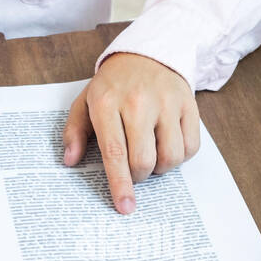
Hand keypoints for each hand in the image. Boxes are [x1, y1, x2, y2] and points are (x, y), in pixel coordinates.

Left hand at [63, 52, 199, 213]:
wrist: (147, 54)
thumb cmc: (114, 86)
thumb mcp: (85, 102)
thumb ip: (75, 132)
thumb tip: (71, 161)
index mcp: (107, 103)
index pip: (114, 152)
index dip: (120, 184)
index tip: (124, 206)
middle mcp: (139, 102)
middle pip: (143, 160)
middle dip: (138, 175)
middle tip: (134, 167)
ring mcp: (167, 103)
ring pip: (170, 157)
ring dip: (160, 167)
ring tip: (151, 153)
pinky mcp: (189, 105)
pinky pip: (190, 147)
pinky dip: (180, 156)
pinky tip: (168, 143)